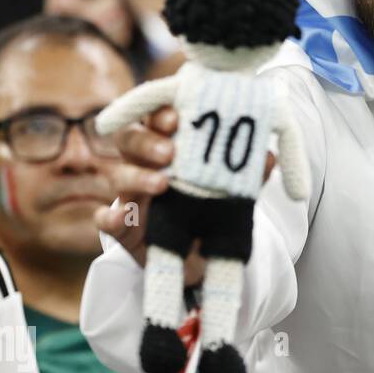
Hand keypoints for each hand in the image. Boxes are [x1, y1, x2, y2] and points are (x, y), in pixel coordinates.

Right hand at [94, 106, 274, 282]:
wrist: (202, 258)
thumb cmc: (213, 210)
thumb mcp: (235, 191)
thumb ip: (249, 175)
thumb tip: (268, 157)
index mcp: (170, 148)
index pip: (157, 120)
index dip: (161, 114)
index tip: (177, 117)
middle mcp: (144, 165)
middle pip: (130, 141)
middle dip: (147, 142)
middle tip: (170, 152)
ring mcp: (130, 195)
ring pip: (117, 176)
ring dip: (136, 177)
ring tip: (162, 184)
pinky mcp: (123, 228)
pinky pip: (105, 220)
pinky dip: (109, 217)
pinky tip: (119, 216)